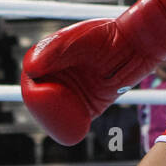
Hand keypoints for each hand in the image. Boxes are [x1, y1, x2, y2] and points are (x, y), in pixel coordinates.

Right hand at [21, 0, 165, 144]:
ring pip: (56, 111)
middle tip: (49, 111)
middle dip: (41, 108)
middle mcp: (61, 74)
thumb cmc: (106, 36)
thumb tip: (30, 69)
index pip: (32, 75)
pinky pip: (76, 120)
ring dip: (54, 120)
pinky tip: (74, 130)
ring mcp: (75, 90)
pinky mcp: (90, 105)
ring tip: (59, 122)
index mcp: (51, 57)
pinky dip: (72, 128)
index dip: (31, 86)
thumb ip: (53, 50)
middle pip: (41, 96)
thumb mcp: (78, 39)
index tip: (38, 93)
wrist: (135, 45)